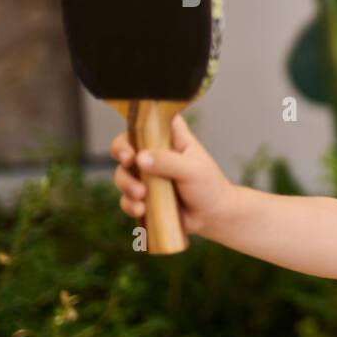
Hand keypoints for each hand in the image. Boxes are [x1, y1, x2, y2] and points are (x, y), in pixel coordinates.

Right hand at [111, 114, 234, 235]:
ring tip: (141, 195)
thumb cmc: (208, 186)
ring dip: (126, 184)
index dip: (138, 121)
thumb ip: (167, 162)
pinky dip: (129, 203)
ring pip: (122, 173)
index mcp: (170, 138)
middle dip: (122, 152)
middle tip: (129, 162)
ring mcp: (147, 175)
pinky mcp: (143, 196)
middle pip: (127, 144)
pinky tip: (141, 209)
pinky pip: (126, 198)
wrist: (213, 216)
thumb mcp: (192, 170)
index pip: (151, 119)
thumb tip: (139, 158)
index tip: (136, 133)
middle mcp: (155, 153)